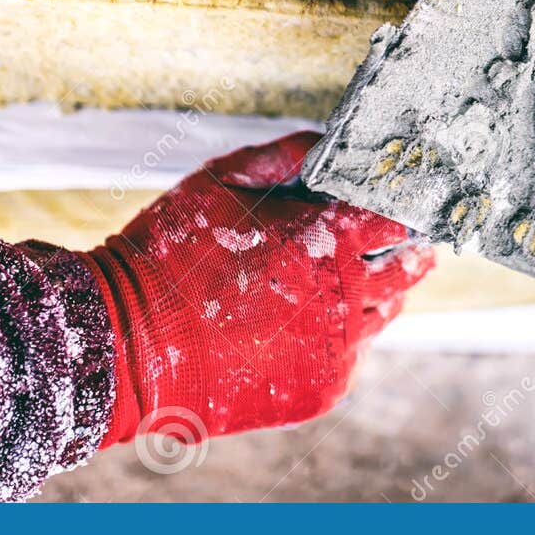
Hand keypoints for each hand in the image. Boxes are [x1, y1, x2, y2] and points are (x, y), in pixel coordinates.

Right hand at [81, 132, 431, 446]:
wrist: (126, 346)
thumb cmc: (168, 255)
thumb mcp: (217, 180)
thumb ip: (282, 156)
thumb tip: (327, 143)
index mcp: (327, 241)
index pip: (399, 218)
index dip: (399, 208)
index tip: (393, 203)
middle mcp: (345, 297)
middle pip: (409, 268)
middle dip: (405, 250)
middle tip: (385, 241)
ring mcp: (337, 349)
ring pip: (384, 313)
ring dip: (371, 294)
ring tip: (331, 283)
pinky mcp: (322, 390)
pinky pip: (352, 357)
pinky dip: (338, 340)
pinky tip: (300, 327)